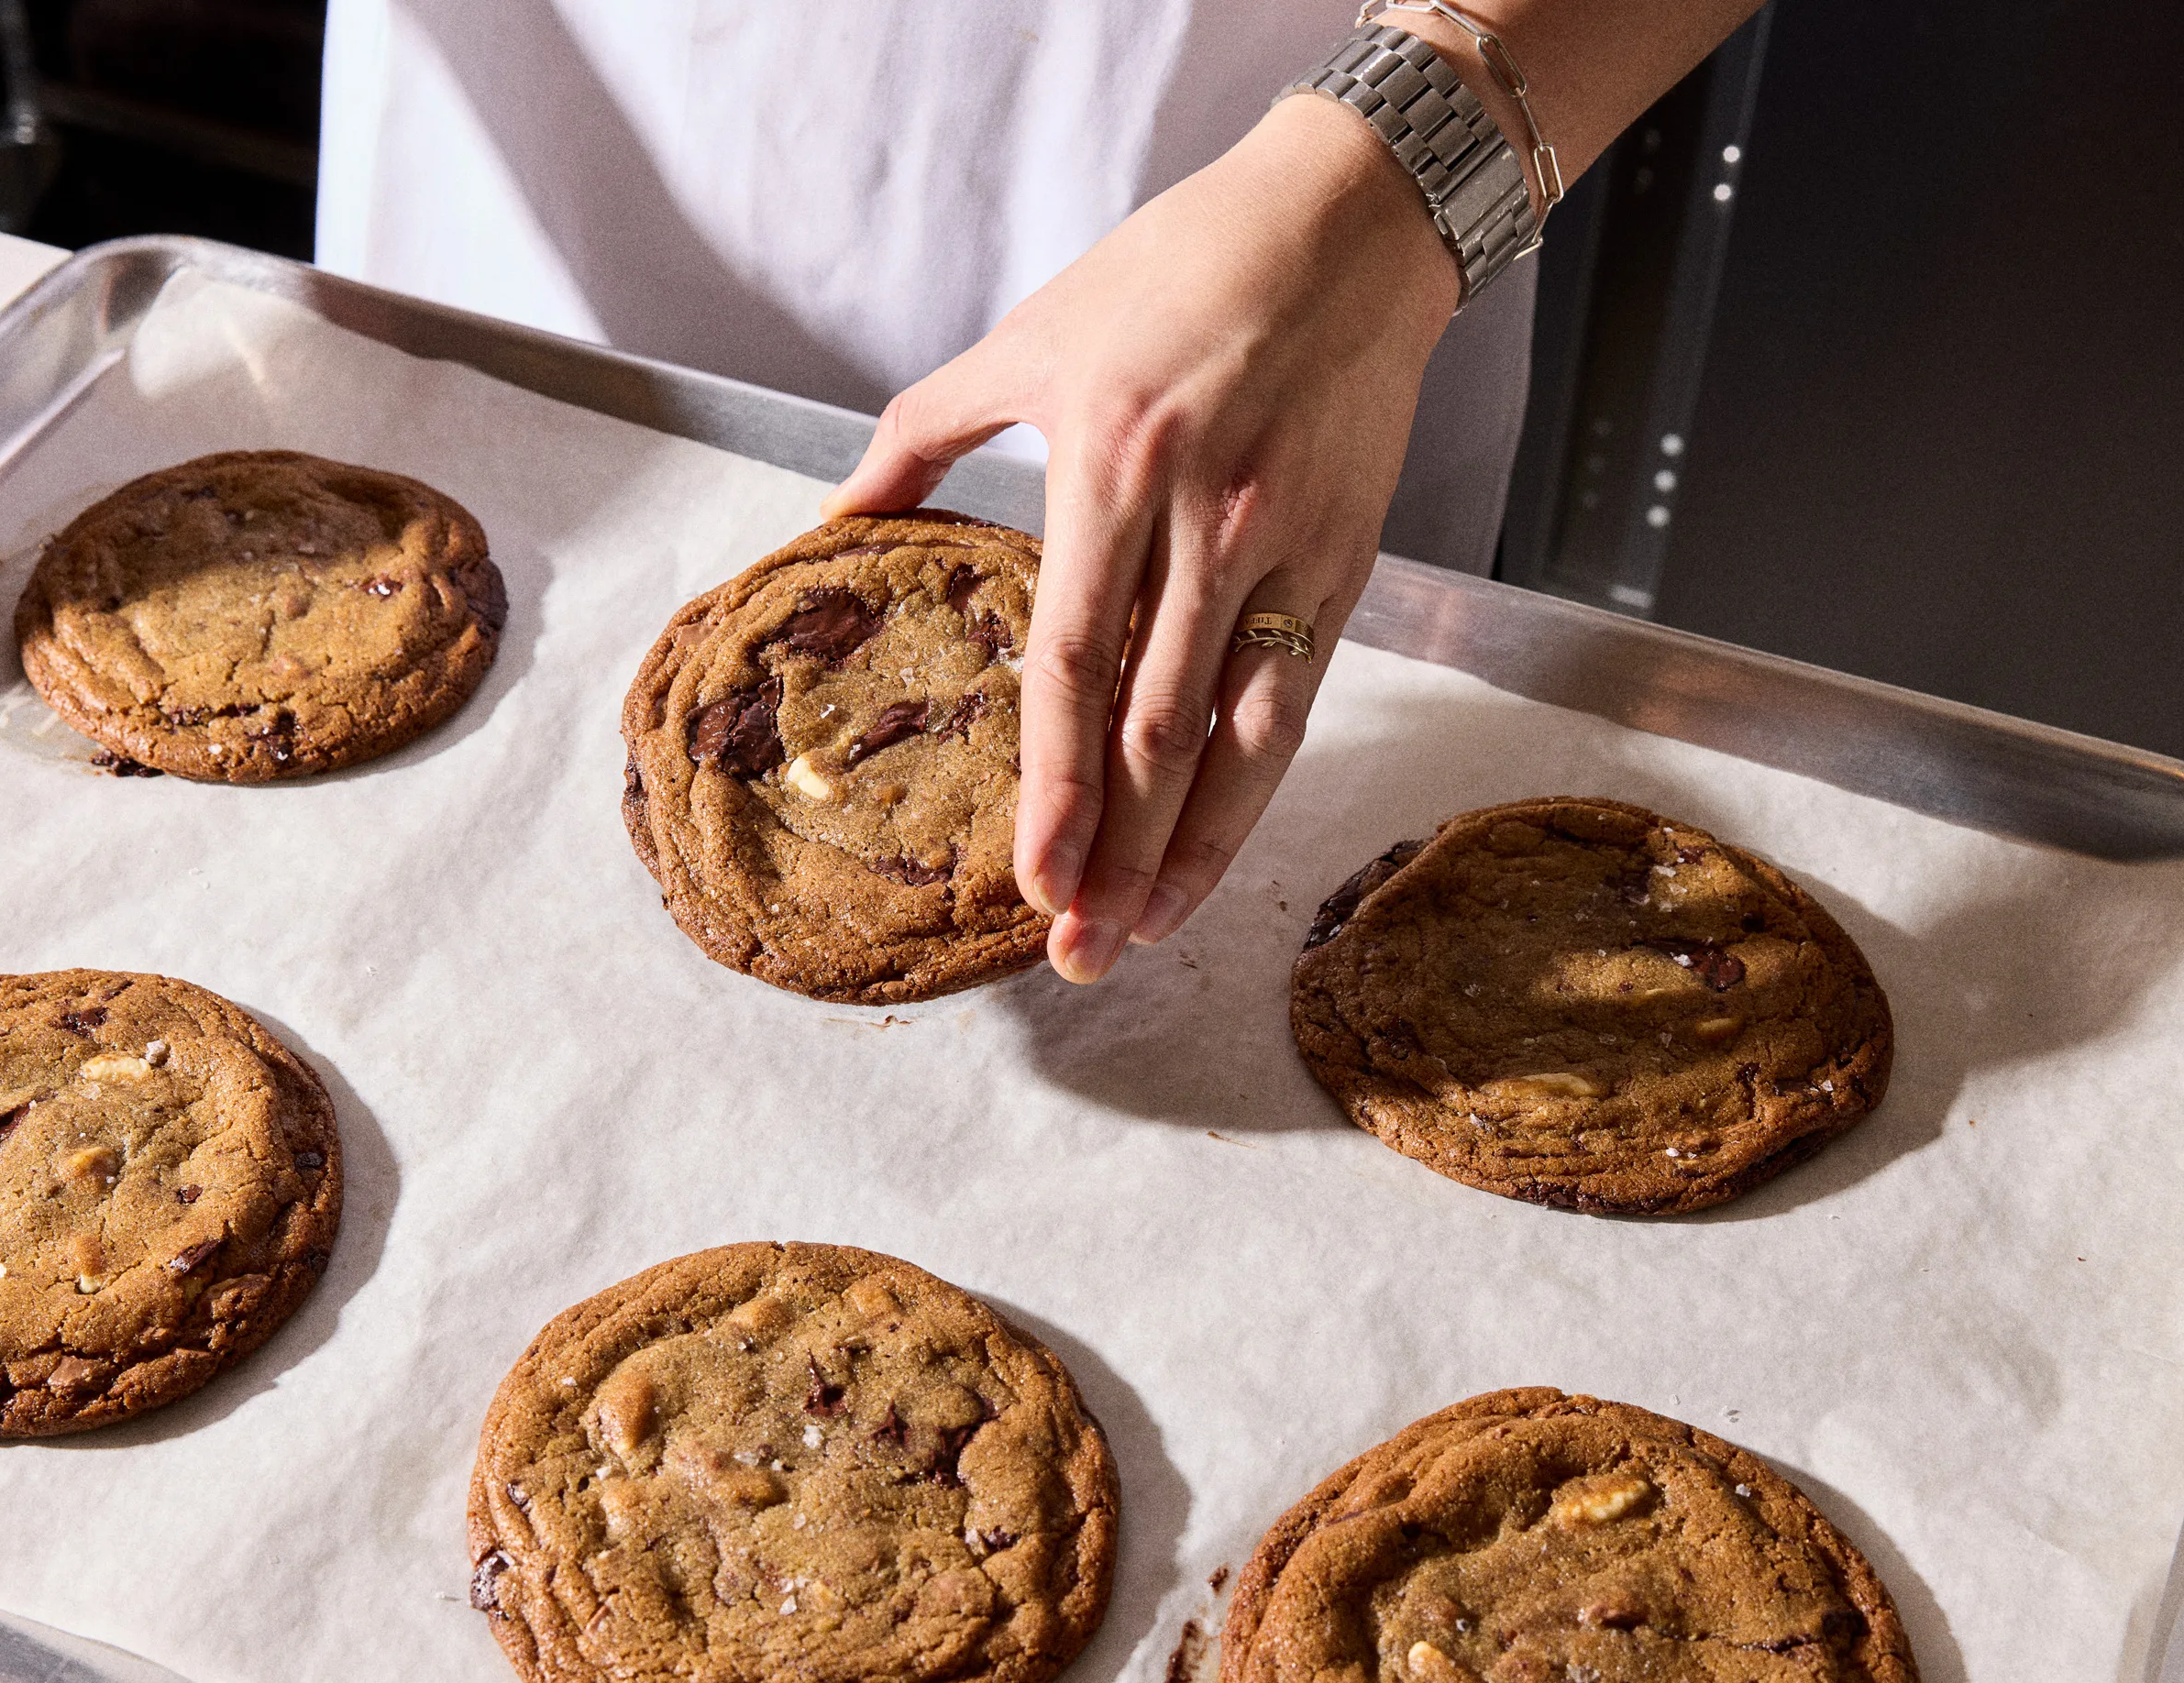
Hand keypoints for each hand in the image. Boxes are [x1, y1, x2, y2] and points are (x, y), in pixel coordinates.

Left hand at [823, 95, 1456, 982]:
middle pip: (1155, 730)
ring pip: (1233, 738)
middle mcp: (1208, 524)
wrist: (1349, 226)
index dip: (1055, 783)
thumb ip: (925, 431)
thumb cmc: (1177, 271)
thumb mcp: (1034, 335)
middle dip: (1114, 855)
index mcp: (1116, 469)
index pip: (1078, 662)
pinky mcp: (1343, 567)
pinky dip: (1251, 794)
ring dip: (1185, 853)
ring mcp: (1284, 552)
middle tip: (1077, 956)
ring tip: (1139, 939)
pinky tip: (1213, 858)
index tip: (1032, 878)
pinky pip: (1292, 705)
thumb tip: (835, 510)